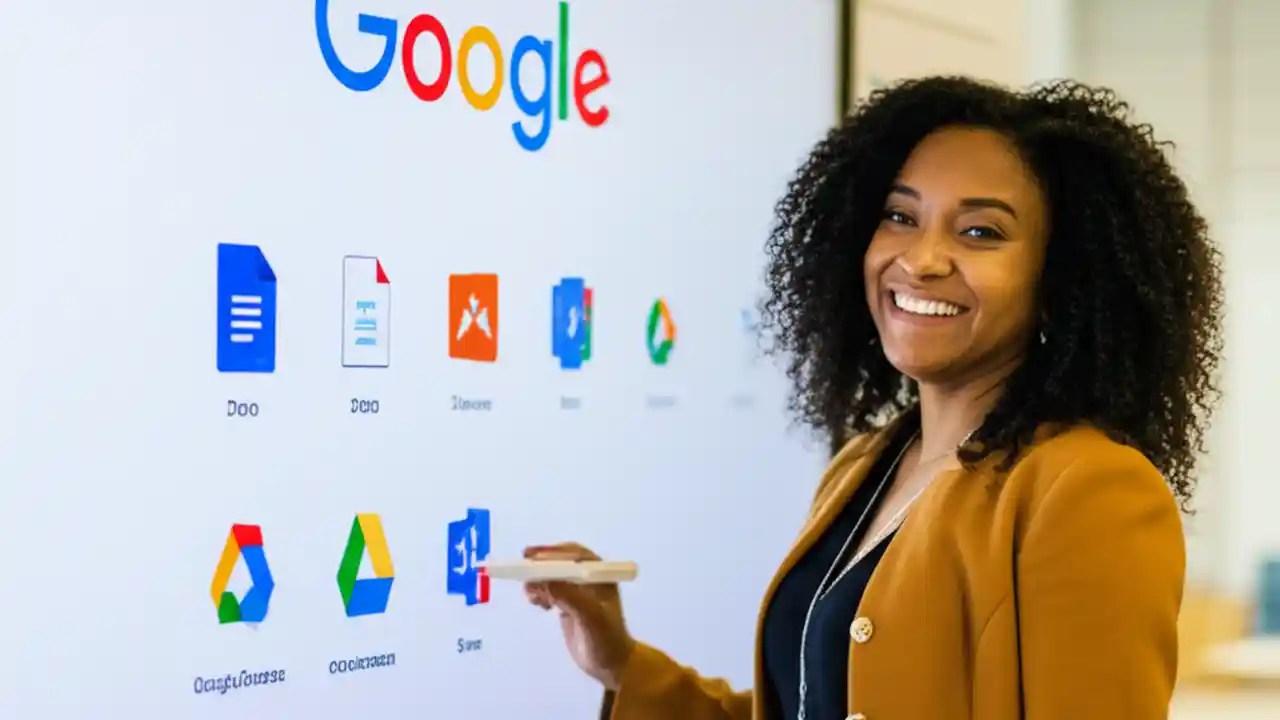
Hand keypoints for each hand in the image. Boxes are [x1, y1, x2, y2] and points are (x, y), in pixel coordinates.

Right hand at [523, 542, 635, 690]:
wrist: (610, 664)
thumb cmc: (605, 638)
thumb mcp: (589, 616)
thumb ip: (568, 596)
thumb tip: (541, 580)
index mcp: (600, 574)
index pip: (574, 555)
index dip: (552, 553)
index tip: (532, 557)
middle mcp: (589, 578)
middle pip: (561, 562)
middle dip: (541, 564)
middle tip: (521, 567)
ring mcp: (578, 591)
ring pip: (553, 577)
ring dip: (538, 580)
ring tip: (530, 595)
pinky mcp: (568, 604)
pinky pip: (550, 591)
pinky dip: (540, 593)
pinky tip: (536, 602)